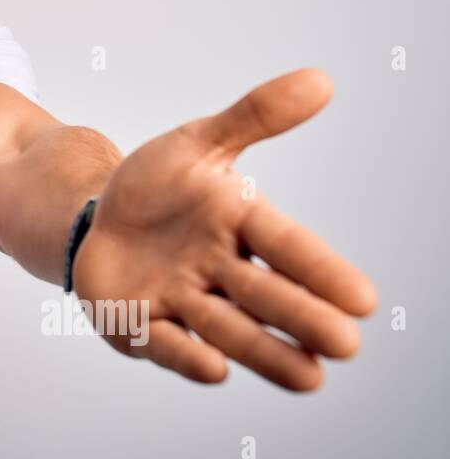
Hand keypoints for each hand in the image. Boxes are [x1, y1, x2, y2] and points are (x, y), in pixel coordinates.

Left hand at [71, 67, 377, 390]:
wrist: (94, 218)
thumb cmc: (157, 186)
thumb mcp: (198, 143)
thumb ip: (254, 116)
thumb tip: (321, 80)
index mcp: (240, 225)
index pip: (286, 247)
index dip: (321, 270)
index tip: (363, 299)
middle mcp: (218, 270)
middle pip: (264, 295)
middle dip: (302, 318)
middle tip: (345, 344)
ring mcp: (179, 300)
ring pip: (227, 329)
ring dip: (264, 352)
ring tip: (310, 378)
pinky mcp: (139, 324)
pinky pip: (164, 342)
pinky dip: (188, 356)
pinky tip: (216, 369)